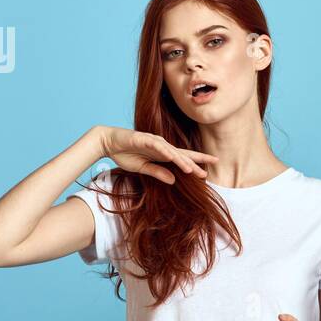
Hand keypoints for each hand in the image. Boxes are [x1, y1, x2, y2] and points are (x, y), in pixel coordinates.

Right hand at [99, 126, 217, 183]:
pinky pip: (157, 147)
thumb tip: (173, 181)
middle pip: (182, 155)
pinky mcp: (144, 140)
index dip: (196, 163)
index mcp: (163, 154)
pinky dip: (166, 152)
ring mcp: (154, 142)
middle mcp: (162, 147)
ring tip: (193, 171)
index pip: (183, 159)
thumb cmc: (125, 154)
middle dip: (197, 161)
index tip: (209, 170)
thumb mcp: (143, 168)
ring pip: (172, 152)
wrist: (108, 143)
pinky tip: (173, 158)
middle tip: (212, 166)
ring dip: (183, 161)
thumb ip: (158, 173)